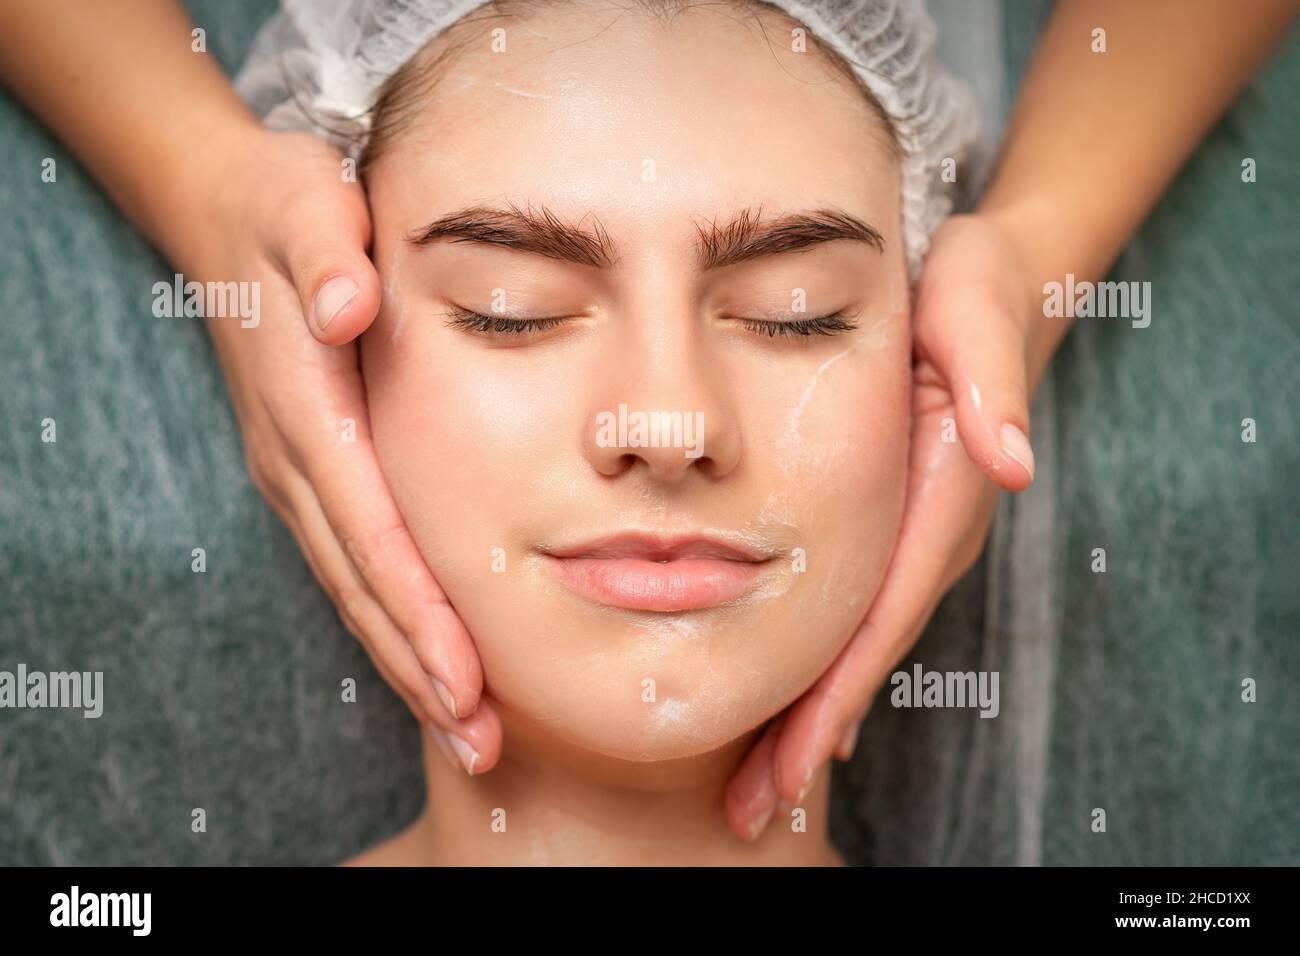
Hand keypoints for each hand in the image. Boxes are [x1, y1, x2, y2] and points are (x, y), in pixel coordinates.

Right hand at [188, 127, 500, 772]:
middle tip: (480, 741)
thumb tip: (352, 307)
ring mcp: (301, 473)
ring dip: (410, 660)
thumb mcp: (309, 206)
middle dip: (421, 668)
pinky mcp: (313, 471)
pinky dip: (395, 617)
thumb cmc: (288, 207)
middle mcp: (298, 462)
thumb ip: (329, 254)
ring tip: (465, 726)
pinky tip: (432, 653)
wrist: (228, 208)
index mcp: (308, 414)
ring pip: (358, 587)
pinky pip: (356, 562)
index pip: (372, 533)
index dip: (418, 611)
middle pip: (365, 587)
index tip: (465, 679)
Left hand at [723, 214, 1042, 838]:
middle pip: (863, 650)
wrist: (983, 285)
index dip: (842, 689)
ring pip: (850, 642)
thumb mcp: (977, 307)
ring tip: (757, 781)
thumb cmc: (971, 291)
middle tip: (755, 805)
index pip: (885, 611)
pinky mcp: (887, 528)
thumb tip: (1014, 459)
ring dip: (805, 714)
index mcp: (940, 496)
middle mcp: (927, 535)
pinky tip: (784, 703)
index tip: (801, 757)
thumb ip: (992, 375)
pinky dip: (815, 665)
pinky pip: (845, 611)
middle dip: (810, 731)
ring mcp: (908, 538)